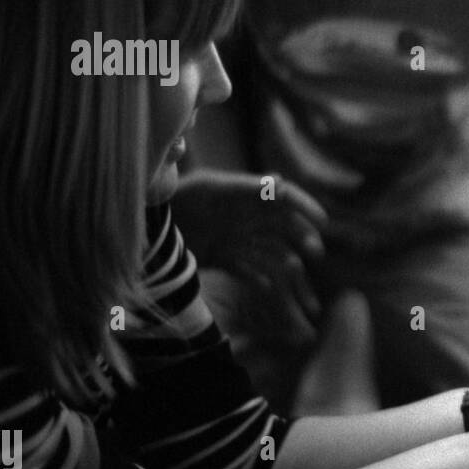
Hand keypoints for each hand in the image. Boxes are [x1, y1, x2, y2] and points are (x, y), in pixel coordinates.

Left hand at [173, 169, 327, 342]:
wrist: (145, 225)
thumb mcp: (210, 188)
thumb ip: (245, 187)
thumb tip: (281, 182)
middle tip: (315, 252)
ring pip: (271, 251)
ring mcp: (235, 239)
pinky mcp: (222, 258)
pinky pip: (248, 270)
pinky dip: (258, 278)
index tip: (323, 221)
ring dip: (287, 262)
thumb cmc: (177, 197)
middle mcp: (245, 217)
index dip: (306, 206)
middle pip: (284, 227)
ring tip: (296, 272)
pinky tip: (267, 286)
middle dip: (303, 238)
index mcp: (246, 195)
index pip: (285, 197)